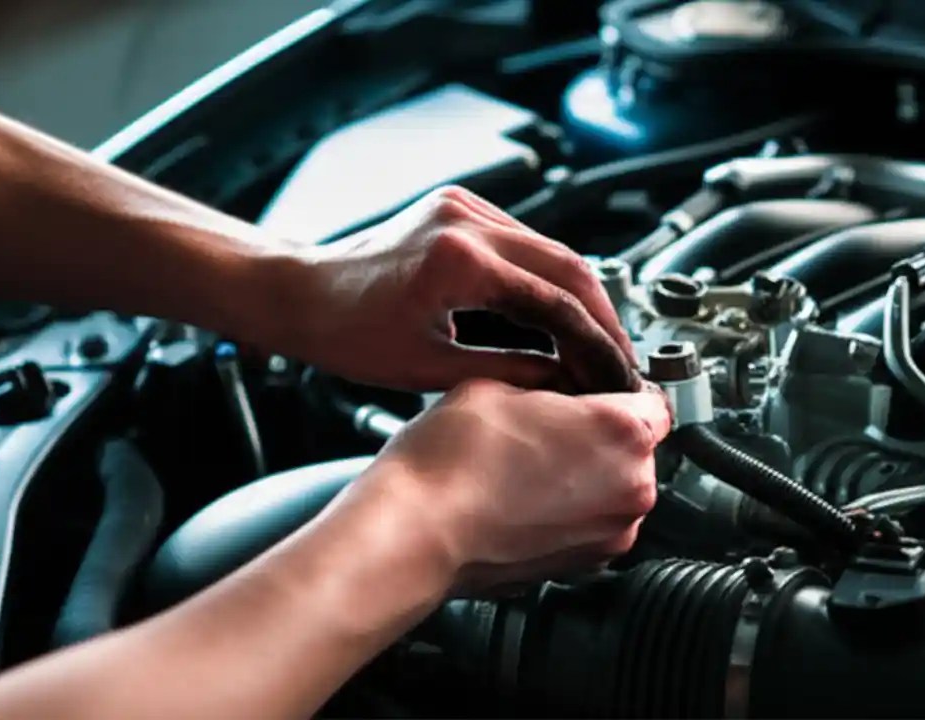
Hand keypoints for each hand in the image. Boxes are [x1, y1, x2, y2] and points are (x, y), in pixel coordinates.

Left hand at [254, 186, 638, 392]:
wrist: (302, 293)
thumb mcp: (430, 369)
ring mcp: (463, 208)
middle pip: (569, 265)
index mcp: (458, 259)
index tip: (616, 374)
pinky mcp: (460, 208)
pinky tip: (562, 313)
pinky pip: (524, 242)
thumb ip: (509, 372)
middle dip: (603, 317)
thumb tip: (566, 384)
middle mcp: (465, 220)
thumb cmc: (345, 331)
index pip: (556, 301)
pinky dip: (550, 278)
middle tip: (622, 361)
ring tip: (598, 343)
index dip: (596, 343)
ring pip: (552, 250)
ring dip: (582, 297)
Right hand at [347, 378, 671, 594]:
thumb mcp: (499, 383)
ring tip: (524, 463)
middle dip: (597, 431)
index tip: (588, 387)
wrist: (414, 534)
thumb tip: (561, 380)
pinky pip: (591, 521)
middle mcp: (631, 489)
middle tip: (543, 423)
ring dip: (583, 472)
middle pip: (634, 445)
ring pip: (613, 485)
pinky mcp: (585, 564)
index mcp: (623, 432)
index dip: (614, 387)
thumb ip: (549, 378)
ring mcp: (611, 534)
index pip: (652, 396)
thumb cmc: (448, 464)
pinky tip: (520, 495)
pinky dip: (567, 508)